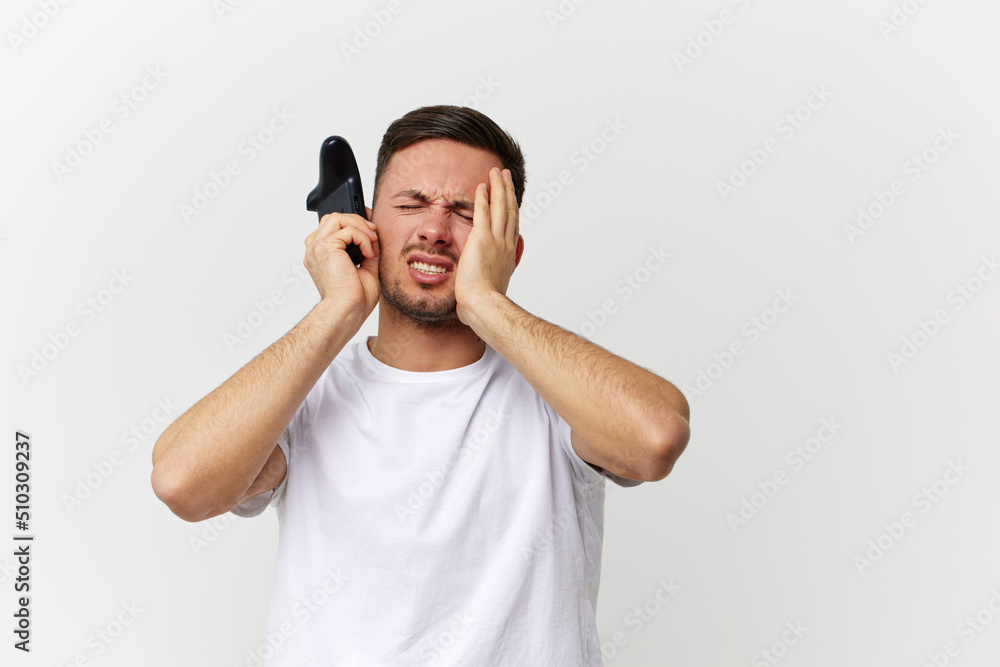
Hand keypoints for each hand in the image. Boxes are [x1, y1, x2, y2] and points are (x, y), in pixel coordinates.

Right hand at [304, 207, 379, 318]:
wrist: (348, 310)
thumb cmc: (353, 298)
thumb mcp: (365, 268)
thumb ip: (367, 249)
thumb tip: (374, 235)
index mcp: (321, 255)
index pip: (332, 227)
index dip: (352, 223)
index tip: (370, 230)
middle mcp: (315, 250)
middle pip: (333, 218)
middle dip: (357, 221)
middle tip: (373, 234)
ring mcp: (317, 248)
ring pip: (337, 218)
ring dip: (359, 226)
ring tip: (372, 241)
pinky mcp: (325, 247)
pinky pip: (348, 230)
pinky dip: (363, 239)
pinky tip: (368, 255)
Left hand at [455, 167, 520, 324]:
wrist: (484, 305)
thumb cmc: (486, 304)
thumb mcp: (494, 288)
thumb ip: (494, 278)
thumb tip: (493, 279)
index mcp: (509, 255)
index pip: (512, 226)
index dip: (512, 209)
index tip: (510, 198)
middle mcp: (506, 244)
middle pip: (510, 211)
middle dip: (508, 192)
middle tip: (506, 176)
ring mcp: (496, 240)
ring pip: (500, 207)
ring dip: (499, 187)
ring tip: (497, 173)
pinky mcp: (482, 239)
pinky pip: (483, 212)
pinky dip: (484, 197)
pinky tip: (482, 185)